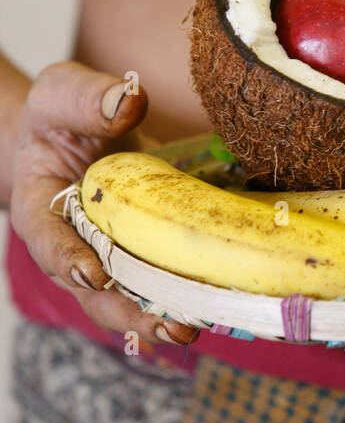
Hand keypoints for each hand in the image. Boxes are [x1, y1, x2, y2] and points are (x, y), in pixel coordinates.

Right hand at [10, 61, 198, 344]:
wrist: (76, 135)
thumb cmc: (61, 118)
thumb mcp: (62, 94)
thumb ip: (87, 99)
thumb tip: (129, 100)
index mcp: (41, 210)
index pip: (49, 241)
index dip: (69, 261)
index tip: (94, 276)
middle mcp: (76, 248)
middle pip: (95, 294)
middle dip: (130, 313)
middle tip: (167, 325)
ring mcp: (114, 259)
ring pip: (132, 299)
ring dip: (164, 316)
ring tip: (194, 328)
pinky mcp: (151, 256)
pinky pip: (168, 280)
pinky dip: (194, 292)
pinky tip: (225, 302)